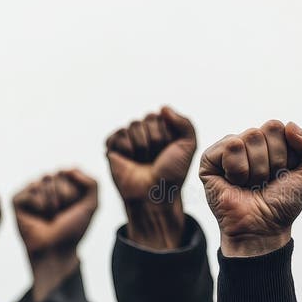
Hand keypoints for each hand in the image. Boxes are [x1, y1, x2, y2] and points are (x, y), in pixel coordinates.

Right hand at [13, 170, 97, 301]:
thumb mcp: (92, 204)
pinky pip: (30, 191)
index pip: (68, 172)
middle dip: (64, 196)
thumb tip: (69, 168)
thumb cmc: (73, 229)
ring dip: (52, 203)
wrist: (57, 250)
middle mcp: (46, 187)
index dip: (74, 192)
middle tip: (61, 214)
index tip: (73, 208)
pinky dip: (38, 205)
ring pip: (43, 181)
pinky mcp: (18, 200)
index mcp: (62, 186)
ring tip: (50, 216)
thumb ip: (91, 182)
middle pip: (56, 175)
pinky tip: (38, 216)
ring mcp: (31, 192)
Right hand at [106, 106, 195, 248]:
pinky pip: (117, 135)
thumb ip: (185, 123)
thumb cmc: (173, 173)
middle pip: (145, 119)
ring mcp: (128, 139)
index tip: (168, 152)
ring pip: (132, 126)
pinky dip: (126, 148)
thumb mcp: (188, 146)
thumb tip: (163, 107)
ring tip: (143, 162)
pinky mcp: (113, 147)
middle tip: (155, 158)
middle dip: (154, 140)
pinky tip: (129, 160)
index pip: (159, 115)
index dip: (165, 134)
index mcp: (161, 129)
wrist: (154, 194)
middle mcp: (144, 132)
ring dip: (141, 147)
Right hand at [199, 120, 301, 256]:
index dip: (288, 154)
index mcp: (272, 141)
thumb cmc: (282, 204)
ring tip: (252, 184)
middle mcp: (250, 142)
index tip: (283, 175)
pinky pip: (232, 146)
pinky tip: (235, 183)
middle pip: (270, 128)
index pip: (282, 127)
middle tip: (267, 181)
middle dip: (275, 160)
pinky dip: (239, 170)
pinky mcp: (210, 159)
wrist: (262, 228)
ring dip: (257, 169)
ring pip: (251, 136)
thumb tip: (290, 125)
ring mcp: (229, 149)